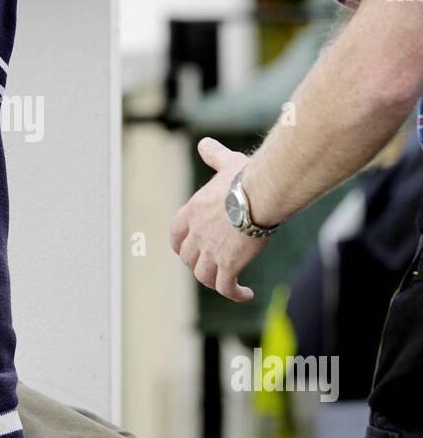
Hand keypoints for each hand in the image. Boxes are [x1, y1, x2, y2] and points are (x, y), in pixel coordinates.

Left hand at [170, 137, 269, 301]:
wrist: (261, 194)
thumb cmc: (247, 176)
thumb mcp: (226, 162)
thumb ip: (214, 155)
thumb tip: (205, 143)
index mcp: (193, 211)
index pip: (175, 233)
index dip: (179, 245)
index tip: (184, 250)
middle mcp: (197, 233)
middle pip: (188, 257)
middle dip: (197, 263)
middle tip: (214, 265)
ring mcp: (211, 251)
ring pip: (203, 276)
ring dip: (214, 281)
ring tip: (230, 283)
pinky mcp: (229, 265)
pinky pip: (225, 287)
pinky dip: (234, 294)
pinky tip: (246, 294)